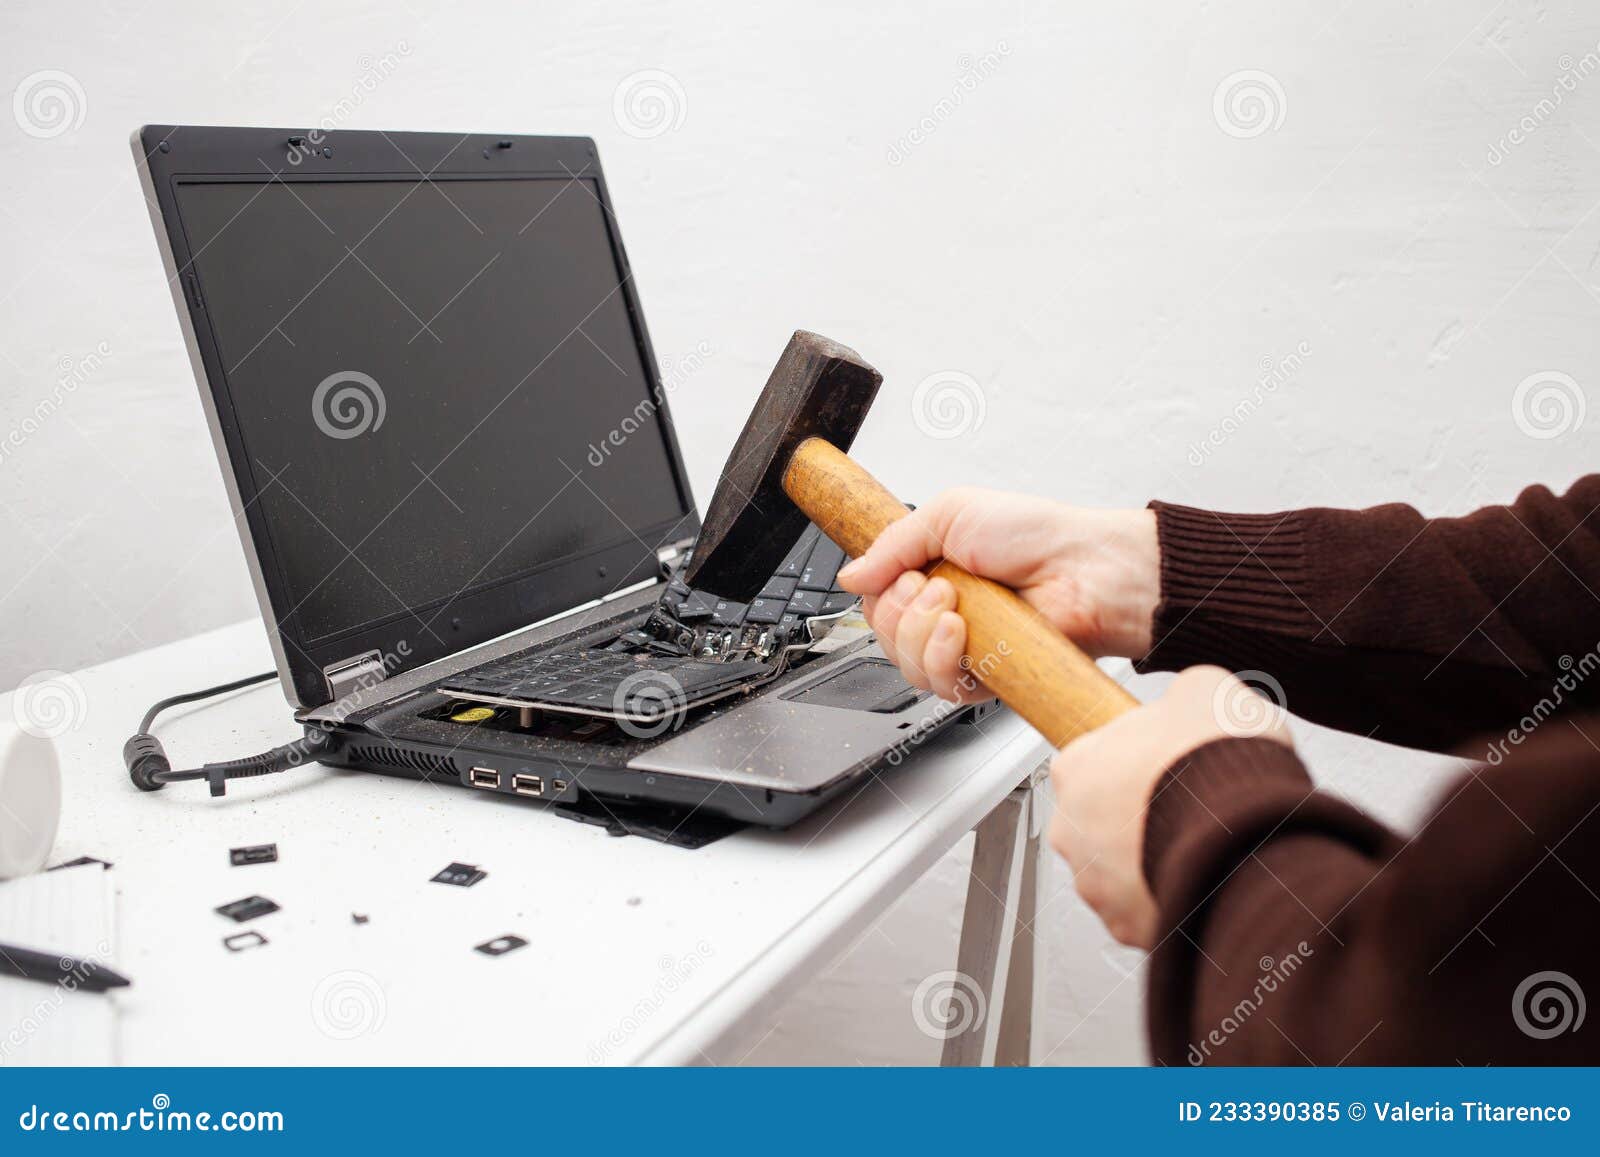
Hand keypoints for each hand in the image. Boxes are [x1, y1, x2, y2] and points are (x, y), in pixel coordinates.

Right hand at [836, 488, 1158, 702]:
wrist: (1087, 570)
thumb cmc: (1037, 535)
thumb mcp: (950, 513)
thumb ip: (892, 544)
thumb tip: (850, 576)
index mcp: (933, 573)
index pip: (878, 602)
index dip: (883, 594)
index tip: (907, 574)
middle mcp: (945, 614)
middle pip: (885, 636)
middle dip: (901, 611)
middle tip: (938, 585)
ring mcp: (964, 649)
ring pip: (906, 665)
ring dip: (921, 633)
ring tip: (956, 606)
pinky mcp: (985, 679)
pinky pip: (940, 688)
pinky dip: (942, 659)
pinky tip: (960, 633)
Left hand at [1047, 666, 1294, 947]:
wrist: (1247, 829)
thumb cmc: (1218, 764)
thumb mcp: (1204, 691)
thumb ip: (1180, 699)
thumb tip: (1190, 704)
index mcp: (1076, 766)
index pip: (1092, 760)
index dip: (1136, 761)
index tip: (1164, 767)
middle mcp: (1072, 828)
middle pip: (1101, 820)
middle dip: (1139, 818)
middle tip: (1187, 808)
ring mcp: (1095, 882)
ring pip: (1120, 871)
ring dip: (1152, 862)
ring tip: (1201, 847)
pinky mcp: (1125, 924)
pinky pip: (1144, 911)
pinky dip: (1170, 900)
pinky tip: (1202, 879)